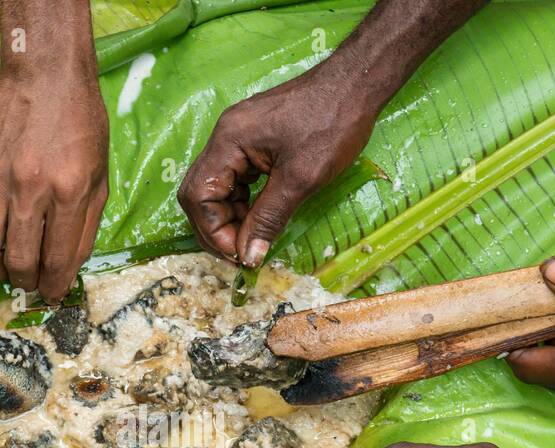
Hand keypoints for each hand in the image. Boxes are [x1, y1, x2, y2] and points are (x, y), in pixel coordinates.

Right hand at [0, 68, 107, 302]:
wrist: (46, 76)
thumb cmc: (82, 125)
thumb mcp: (101, 177)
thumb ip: (86, 226)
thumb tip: (69, 268)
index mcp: (68, 191)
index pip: (56, 259)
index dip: (55, 287)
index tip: (54, 295)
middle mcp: (29, 189)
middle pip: (17, 263)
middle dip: (27, 283)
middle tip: (32, 281)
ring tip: (6, 268)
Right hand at [178, 70, 375, 266]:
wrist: (356, 84)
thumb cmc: (331, 125)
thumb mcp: (300, 179)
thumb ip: (269, 218)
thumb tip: (249, 256)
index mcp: (228, 141)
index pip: (199, 195)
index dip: (214, 231)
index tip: (240, 254)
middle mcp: (225, 137)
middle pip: (199, 193)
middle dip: (216, 228)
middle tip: (242, 253)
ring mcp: (237, 137)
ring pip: (217, 188)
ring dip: (230, 218)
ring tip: (254, 238)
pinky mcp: (253, 141)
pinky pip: (235, 179)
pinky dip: (243, 203)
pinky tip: (260, 216)